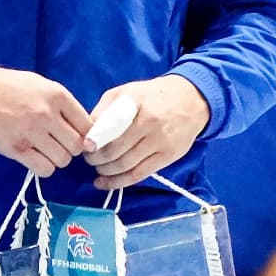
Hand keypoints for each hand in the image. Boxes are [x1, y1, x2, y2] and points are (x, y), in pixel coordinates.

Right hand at [0, 65, 91, 176]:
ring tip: (43, 149)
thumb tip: (81, 127)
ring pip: (63, 160)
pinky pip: (44, 169)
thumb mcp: (39, 84)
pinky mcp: (16, 149)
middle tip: (57, 143)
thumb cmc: (6, 86)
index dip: (84, 134)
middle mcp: (47, 114)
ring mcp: (31, 132)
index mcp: (56, 95)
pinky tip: (34, 157)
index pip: (87, 125)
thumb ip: (61, 104)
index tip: (74, 136)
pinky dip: (43, 167)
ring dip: (56, 158)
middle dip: (70, 148)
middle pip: (77, 146)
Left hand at [81, 75, 209, 189]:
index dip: (94, 140)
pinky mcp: (168, 156)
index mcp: (135, 103)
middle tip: (89, 159)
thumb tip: (86, 132)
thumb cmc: (152, 96)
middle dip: (96, 158)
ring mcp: (160, 142)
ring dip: (106, 171)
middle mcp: (149, 123)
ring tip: (98, 168)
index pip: (110, 126)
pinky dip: (120, 182)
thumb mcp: (126, 92)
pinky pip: (140, 174)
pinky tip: (105, 183)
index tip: (85, 147)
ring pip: (126, 165)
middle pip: (115, 150)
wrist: (191, 99)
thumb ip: (105, 109)